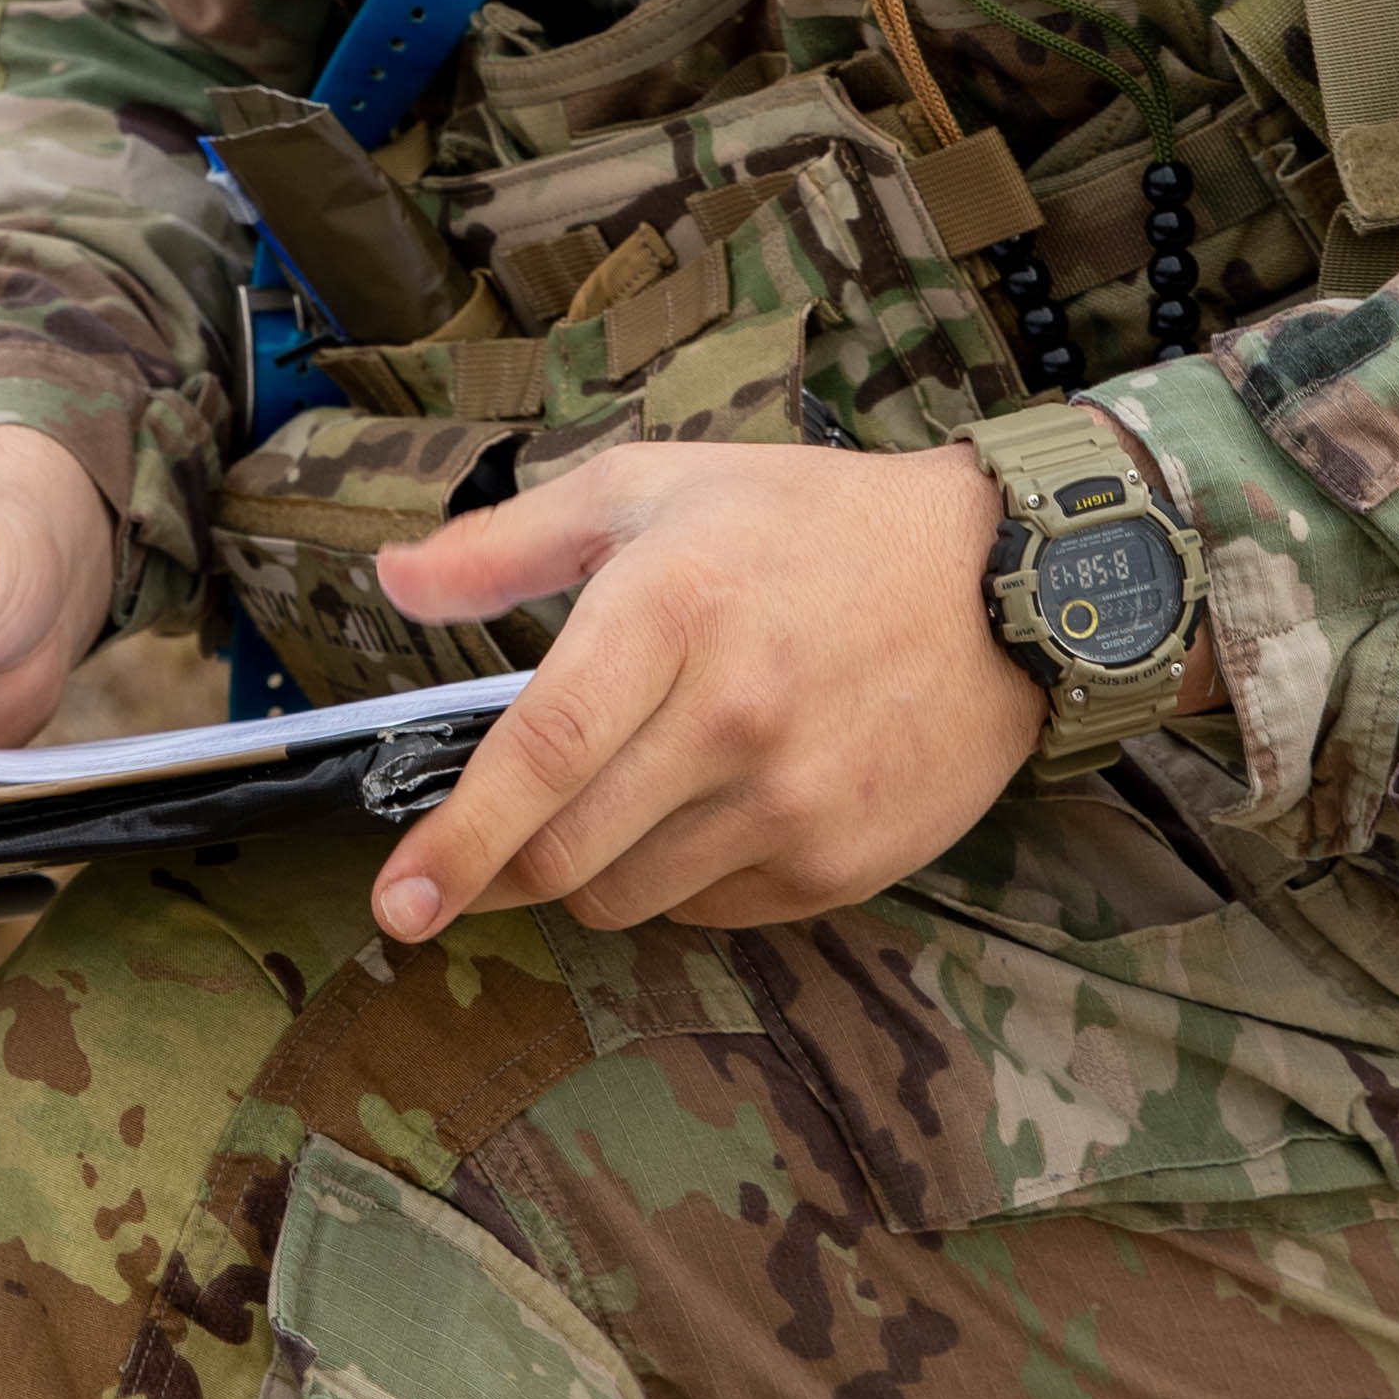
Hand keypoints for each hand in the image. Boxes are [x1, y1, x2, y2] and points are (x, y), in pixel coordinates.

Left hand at [362, 441, 1036, 941]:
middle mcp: (734, 717)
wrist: (1002, 582)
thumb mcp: (653, 489)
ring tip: (622, 796)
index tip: (397, 900)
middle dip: (496, 876)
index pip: (542, 754)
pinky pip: (710, 909)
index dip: (458, 841)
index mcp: (672, 612)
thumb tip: (396, 581)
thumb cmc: (810, 527)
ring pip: (628, 897)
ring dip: (590, 869)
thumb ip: (511, 544)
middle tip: (467, 866)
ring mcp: (793, 801)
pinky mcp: (840, 862)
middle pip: (568, 854)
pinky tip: (709, 806)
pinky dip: (678, 877)